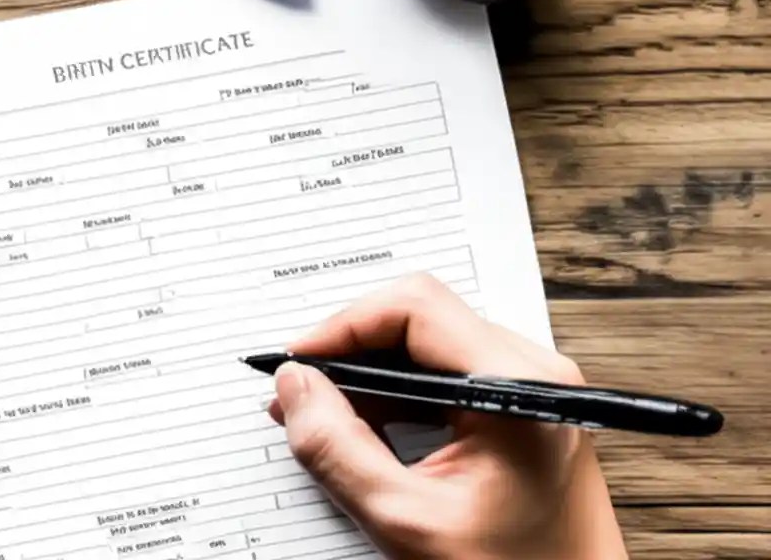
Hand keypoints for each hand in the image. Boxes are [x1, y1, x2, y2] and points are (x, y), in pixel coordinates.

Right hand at [269, 275, 626, 559]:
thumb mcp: (407, 520)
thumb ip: (338, 449)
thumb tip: (296, 388)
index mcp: (518, 388)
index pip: (415, 309)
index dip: (343, 327)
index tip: (300, 362)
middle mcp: (533, 376)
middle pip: (419, 322)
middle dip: (350, 352)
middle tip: (300, 392)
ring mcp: (527, 392)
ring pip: (426, 349)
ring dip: (368, 376)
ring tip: (323, 416)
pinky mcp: (517, 413)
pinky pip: (443, 380)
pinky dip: (394, 397)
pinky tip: (361, 429)